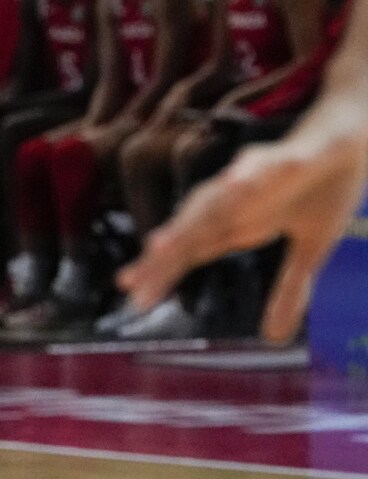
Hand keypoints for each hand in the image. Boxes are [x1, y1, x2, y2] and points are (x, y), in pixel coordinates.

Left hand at [119, 133, 367, 341]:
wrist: (353, 138)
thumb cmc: (319, 189)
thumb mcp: (311, 248)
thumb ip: (289, 290)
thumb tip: (275, 340)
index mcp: (239, 222)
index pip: (192, 250)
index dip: (161, 271)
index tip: (133, 295)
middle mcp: (237, 200)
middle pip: (191, 230)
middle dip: (163, 255)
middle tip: (133, 282)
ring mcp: (259, 176)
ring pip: (216, 198)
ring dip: (190, 219)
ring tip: (161, 245)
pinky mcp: (292, 157)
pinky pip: (267, 166)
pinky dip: (248, 174)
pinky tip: (233, 185)